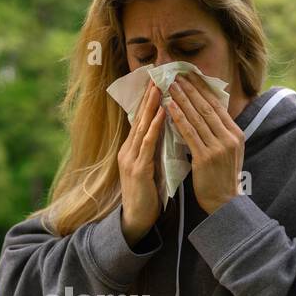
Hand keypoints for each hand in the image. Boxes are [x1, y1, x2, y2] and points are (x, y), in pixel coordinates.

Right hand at [116, 82, 166, 244]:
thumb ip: (154, 151)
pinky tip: (162, 114)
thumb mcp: (150, 168)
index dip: (148, 101)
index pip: (140, 120)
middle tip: (157, 75)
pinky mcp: (138, 169)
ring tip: (160, 87)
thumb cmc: (146, 196)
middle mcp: (128, 150)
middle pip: (139, 118)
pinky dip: (155, 127)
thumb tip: (167, 132)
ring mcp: (131, 159)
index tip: (157, 82)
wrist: (136, 220)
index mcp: (132, 150)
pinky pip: (148, 144)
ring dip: (151, 106)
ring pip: (142, 127)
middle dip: (148, 96)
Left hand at [165, 72, 244, 214]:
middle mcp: (229, 137)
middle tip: (177, 75)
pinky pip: (189, 133)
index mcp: (236, 134)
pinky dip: (179, 118)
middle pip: (207, 107)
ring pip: (197, 117)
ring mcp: (218, 147)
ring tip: (170, 86)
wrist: (224, 203)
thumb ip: (221, 133)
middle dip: (191, 89)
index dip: (202, 89)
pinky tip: (169, 108)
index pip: (217, 105)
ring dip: (182, 99)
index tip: (190, 75)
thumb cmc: (222, 177)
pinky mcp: (205, 158)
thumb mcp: (229, 151)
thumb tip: (208, 113)